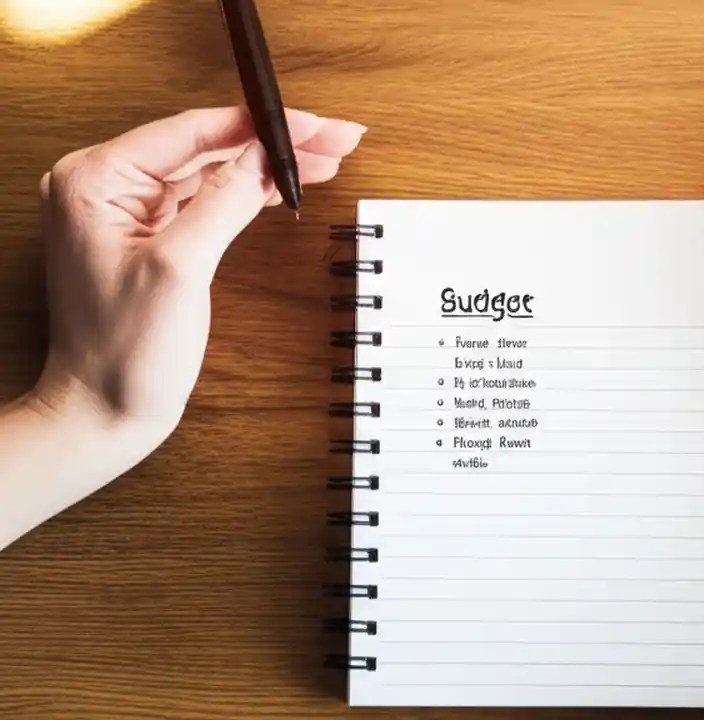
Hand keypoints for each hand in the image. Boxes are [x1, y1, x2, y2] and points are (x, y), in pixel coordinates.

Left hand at [33, 107, 365, 457]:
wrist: (104, 412)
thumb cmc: (122, 353)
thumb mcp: (179, 269)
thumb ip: (222, 203)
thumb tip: (262, 157)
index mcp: (96, 180)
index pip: (192, 132)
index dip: (260, 124)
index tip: (314, 125)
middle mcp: (105, 186)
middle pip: (207, 146)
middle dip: (274, 142)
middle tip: (337, 139)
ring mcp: (127, 212)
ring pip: (212, 171)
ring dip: (268, 164)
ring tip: (326, 158)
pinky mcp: (148, 236)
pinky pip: (206, 199)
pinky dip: (249, 192)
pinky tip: (285, 185)